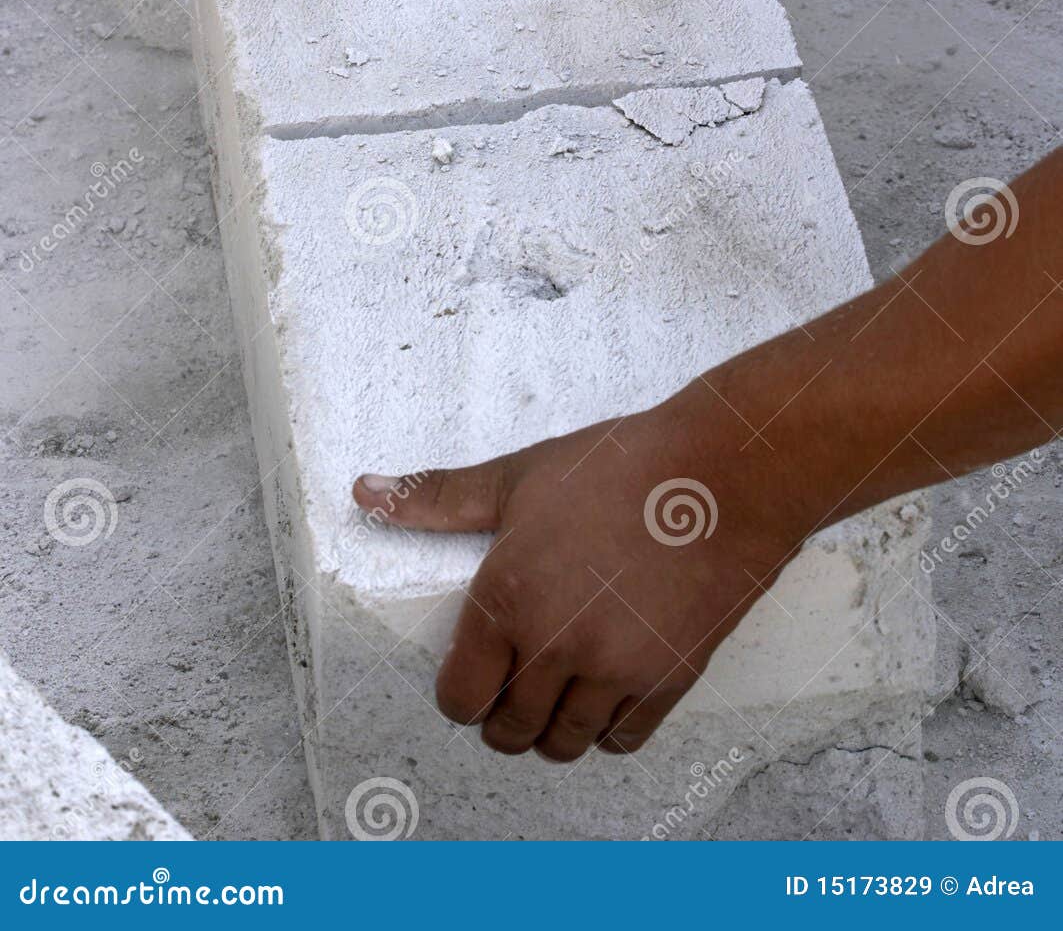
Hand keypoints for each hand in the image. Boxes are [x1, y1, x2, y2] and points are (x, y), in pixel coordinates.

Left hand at [353, 395, 802, 761]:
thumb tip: (363, 491)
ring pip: (562, 744)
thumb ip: (438, 497)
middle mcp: (555, 644)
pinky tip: (606, 694)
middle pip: (508, 732)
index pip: (459, 697)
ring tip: (558, 692)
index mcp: (507, 596)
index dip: (460, 693)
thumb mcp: (520, 476)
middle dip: (503, 717)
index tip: (474, 674)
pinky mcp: (667, 680)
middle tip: (515, 684)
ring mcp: (614, 669)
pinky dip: (607, 730)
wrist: (724, 472)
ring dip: (552, 729)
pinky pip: (621, 740)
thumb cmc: (619, 465)